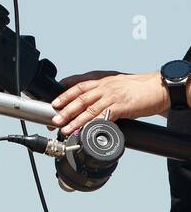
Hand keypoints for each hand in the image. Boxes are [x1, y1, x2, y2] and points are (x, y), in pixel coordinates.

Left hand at [51, 71, 168, 134]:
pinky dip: (93, 124)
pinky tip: (86, 131)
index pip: (77, 86)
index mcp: (101, 81)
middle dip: (65, 110)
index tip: (53, 103)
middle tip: (54, 119)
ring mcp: (112, 96)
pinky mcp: (121, 107)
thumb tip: (85, 98)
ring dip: (75, 120)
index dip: (64, 94)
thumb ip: (100, 89)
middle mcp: (104, 87)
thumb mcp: (114, 83)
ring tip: (65, 128)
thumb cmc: (137, 87)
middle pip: (79, 98)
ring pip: (89, 109)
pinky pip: (104, 117)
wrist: (158, 88)